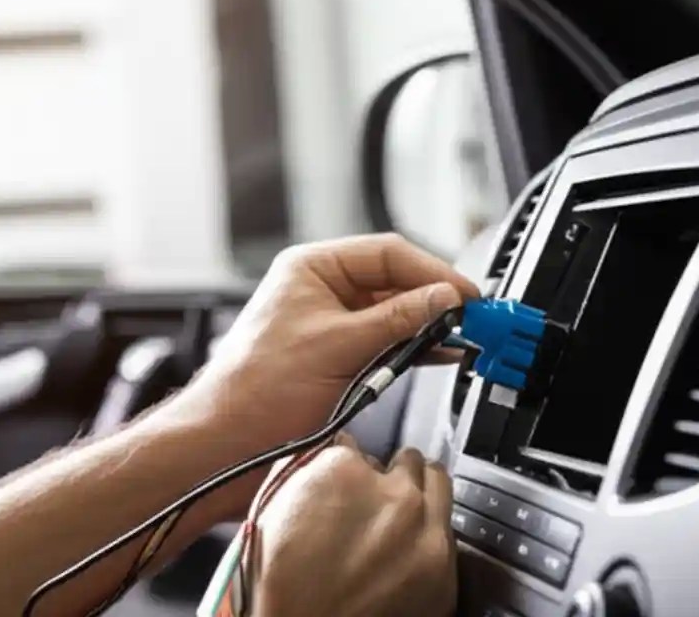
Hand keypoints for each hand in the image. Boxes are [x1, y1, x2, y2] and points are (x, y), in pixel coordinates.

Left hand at [158, 234, 478, 465]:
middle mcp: (322, 290)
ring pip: (394, 314)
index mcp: (312, 268)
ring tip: (462, 336)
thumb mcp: (339, 346)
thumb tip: (444, 298)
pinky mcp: (338, 356)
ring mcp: (331, 324)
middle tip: (472, 316)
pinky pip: (386, 342)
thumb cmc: (256, 391)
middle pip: (394, 282)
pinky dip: (413, 348)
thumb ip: (398, 319)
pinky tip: (440, 353)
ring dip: (427, 326)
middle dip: (434, 299)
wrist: (227, 445)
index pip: (387, 253)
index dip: (432, 271)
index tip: (466, 293)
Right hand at [250, 436, 456, 616]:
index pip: (353, 445)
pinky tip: (403, 556)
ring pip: (438, 483)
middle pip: (407, 460)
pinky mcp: (446, 571)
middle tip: (372, 500)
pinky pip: (445, 533)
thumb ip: (303, 467)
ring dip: (419, 493)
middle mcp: (396, 494)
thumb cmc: (276, 584)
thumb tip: (330, 447)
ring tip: (399, 516)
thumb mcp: (270, 510)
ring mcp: (427, 533)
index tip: (339, 482)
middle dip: (389, 476)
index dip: (344, 465)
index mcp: (344, 472)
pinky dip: (427, 537)